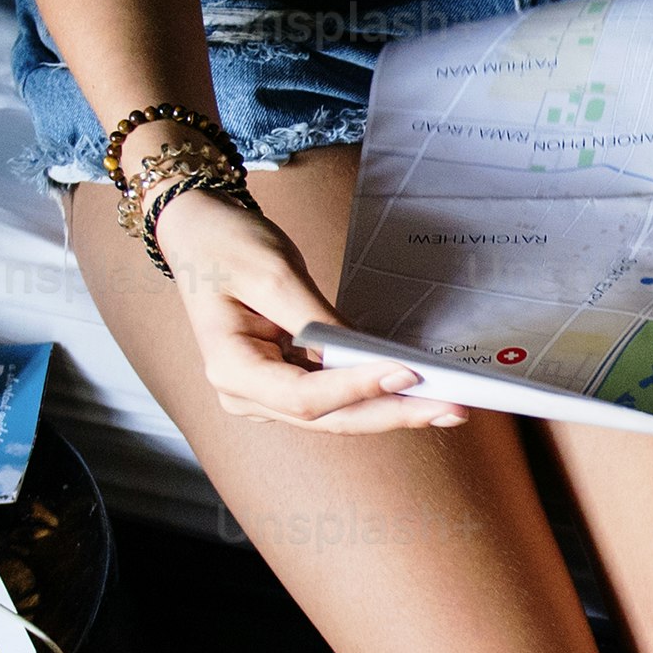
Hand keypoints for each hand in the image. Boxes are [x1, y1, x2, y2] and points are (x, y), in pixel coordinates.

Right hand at [158, 190, 469, 432]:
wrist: (201, 234)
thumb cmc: (226, 246)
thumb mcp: (272, 272)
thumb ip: (316, 320)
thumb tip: (367, 356)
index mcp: (231, 369)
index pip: (303, 396)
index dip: (357, 389)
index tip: (407, 374)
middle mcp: (246, 395)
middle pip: (328, 419)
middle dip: (391, 414)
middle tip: (451, 408)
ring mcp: (267, 394)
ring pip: (337, 416)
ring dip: (391, 412)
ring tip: (448, 406)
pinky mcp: (288, 382)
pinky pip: (337, 398)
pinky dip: (376, 395)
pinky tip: (418, 392)